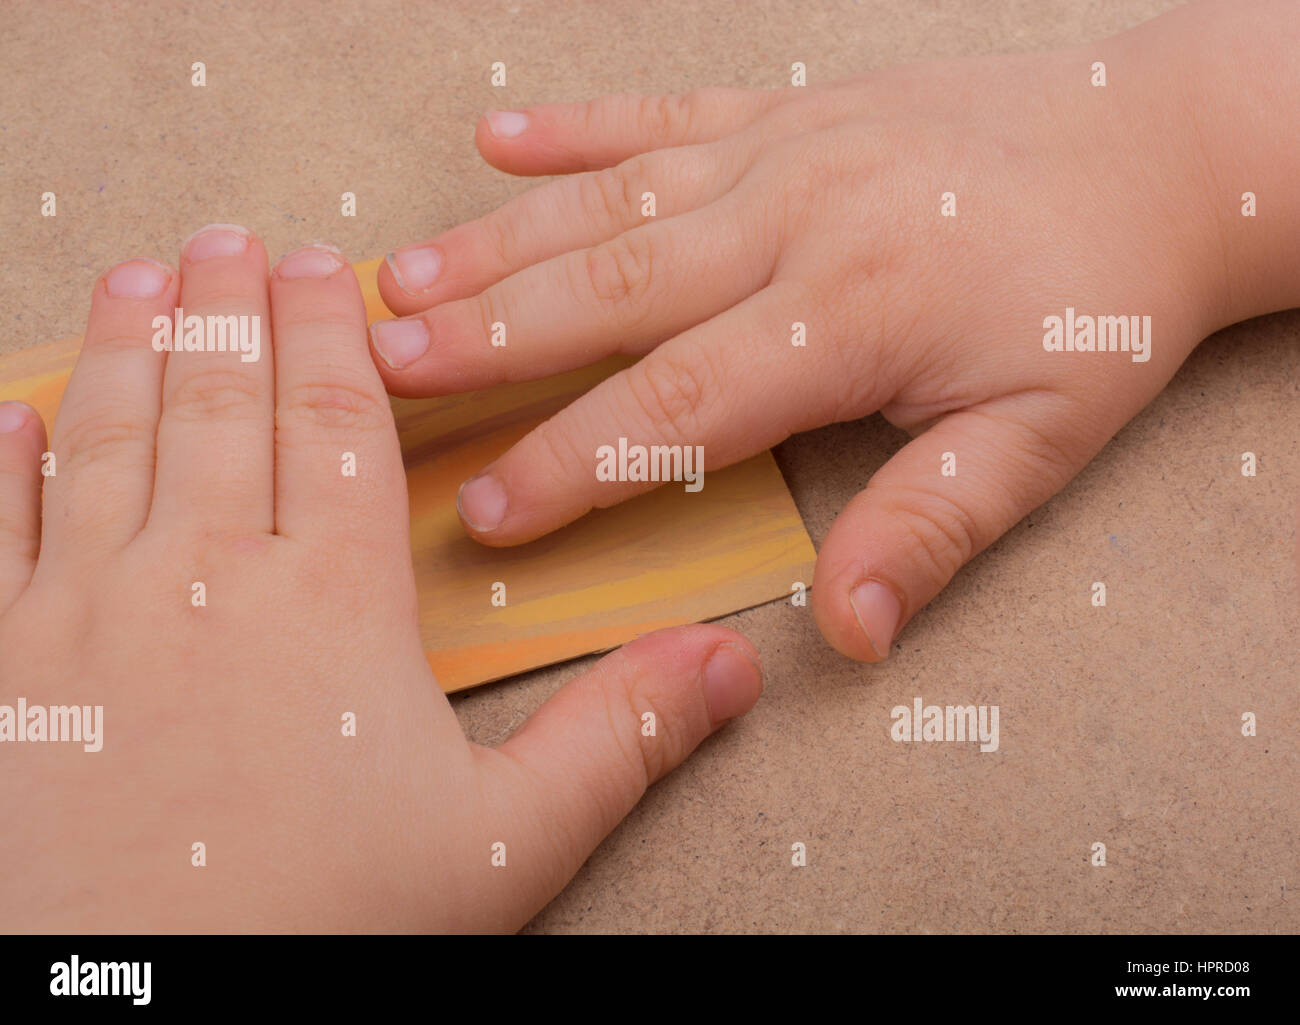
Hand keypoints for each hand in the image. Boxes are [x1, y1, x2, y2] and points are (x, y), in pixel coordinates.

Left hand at [0, 226, 763, 931]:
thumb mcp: (506, 843)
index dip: (331, 335)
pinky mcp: (6, 678)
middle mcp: (204, 582)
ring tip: (139, 278)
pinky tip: (8, 412)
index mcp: (331, 604)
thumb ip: (621, 736)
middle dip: (226, 311)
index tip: (322, 265)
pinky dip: (3, 466)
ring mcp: (86, 623)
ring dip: (125, 349)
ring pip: (110, 443)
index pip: (336, 427)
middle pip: (220, 407)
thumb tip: (730, 663)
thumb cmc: (326, 929)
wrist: (144, 1020)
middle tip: (227, 239)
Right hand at [369, 3, 1285, 661]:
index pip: (682, 405)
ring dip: (499, 243)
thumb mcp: (1043, 437)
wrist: (1158, 151)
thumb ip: (932, 530)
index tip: (486, 509)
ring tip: (398, 279)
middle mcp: (798, 218)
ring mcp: (786, 150)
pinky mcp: (788, 109)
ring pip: (614, 203)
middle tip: (381, 369)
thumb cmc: (1097, 302)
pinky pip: (661, 115)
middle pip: (613, 289)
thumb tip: (846, 633)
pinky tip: (496, 138)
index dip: (576, 463)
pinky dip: (573, 127)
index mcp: (852, 312)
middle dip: (490, 336)